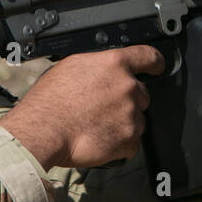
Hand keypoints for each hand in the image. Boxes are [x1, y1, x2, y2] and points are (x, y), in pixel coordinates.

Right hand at [1, 45, 165, 169]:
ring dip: (123, 123)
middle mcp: (127, 87)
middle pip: (141, 93)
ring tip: (97, 126)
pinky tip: (100, 139)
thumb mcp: (71, 67)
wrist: (43, 131)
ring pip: (137, 118)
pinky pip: (132, 142)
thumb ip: (98, 65)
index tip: (157, 67)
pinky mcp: (129, 139)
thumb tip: (105, 70)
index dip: (155, 62)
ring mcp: (130, 114)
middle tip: (103, 108)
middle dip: (127, 100)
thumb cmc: (49, 101)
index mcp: (114, 64)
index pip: (148, 56)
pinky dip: (120, 144)